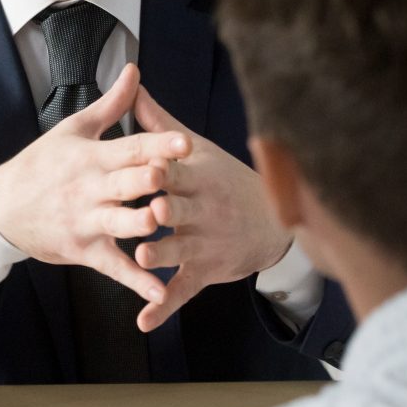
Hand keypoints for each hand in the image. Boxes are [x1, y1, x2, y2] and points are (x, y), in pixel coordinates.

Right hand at [0, 63, 190, 305]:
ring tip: (160, 223)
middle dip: (145, 180)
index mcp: (91, 157)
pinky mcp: (83, 250)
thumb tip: (134, 70)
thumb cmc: (41, 164)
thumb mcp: (73, 129)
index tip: (184, 142)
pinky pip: (113, 267)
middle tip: (168, 175)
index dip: (157, 145)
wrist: (1, 208)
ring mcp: (86, 221)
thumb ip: (111, 104)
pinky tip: (159, 290)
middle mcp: (90, 189)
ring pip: (117, 223)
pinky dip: (135, 280)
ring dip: (139, 224)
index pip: (129, 148)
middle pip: (124, 183)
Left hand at [131, 83, 292, 332]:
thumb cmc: (226, 180)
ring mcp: (205, 244)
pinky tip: (144, 320)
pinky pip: (183, 291)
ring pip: (180, 250)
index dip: (166, 168)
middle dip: (166, 210)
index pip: (180, 171)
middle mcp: (204, 211)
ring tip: (141, 256)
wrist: (275, 223)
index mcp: (200, 178)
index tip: (150, 164)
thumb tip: (132, 86)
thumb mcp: (199, 150)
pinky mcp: (205, 272)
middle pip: (181, 209)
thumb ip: (160, 125)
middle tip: (150, 209)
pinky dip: (163, 307)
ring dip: (161, 254)